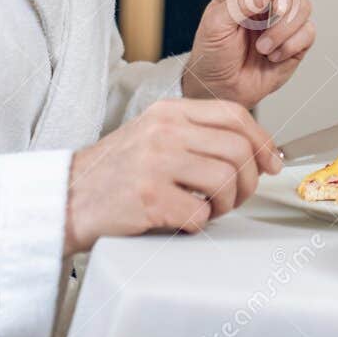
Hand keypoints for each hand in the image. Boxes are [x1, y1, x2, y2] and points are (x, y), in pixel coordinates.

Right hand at [64, 99, 280, 254]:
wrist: (66, 198)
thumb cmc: (113, 172)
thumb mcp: (153, 135)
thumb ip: (196, 135)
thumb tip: (252, 149)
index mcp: (168, 111)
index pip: (234, 114)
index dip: (262, 140)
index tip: (271, 161)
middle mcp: (163, 131)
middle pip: (237, 150)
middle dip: (248, 181)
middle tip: (236, 197)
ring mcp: (156, 163)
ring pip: (226, 181)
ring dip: (226, 205)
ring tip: (208, 211)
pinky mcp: (149, 198)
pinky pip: (200, 214)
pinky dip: (198, 225)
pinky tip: (181, 221)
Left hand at [183, 0, 314, 107]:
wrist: (219, 90)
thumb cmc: (212, 55)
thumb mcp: (217, 24)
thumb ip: (241, 1)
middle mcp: (266, 3)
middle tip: (274, 11)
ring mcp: (282, 23)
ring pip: (304, 7)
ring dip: (284, 28)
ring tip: (263, 46)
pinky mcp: (295, 44)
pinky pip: (308, 33)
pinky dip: (291, 44)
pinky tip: (273, 55)